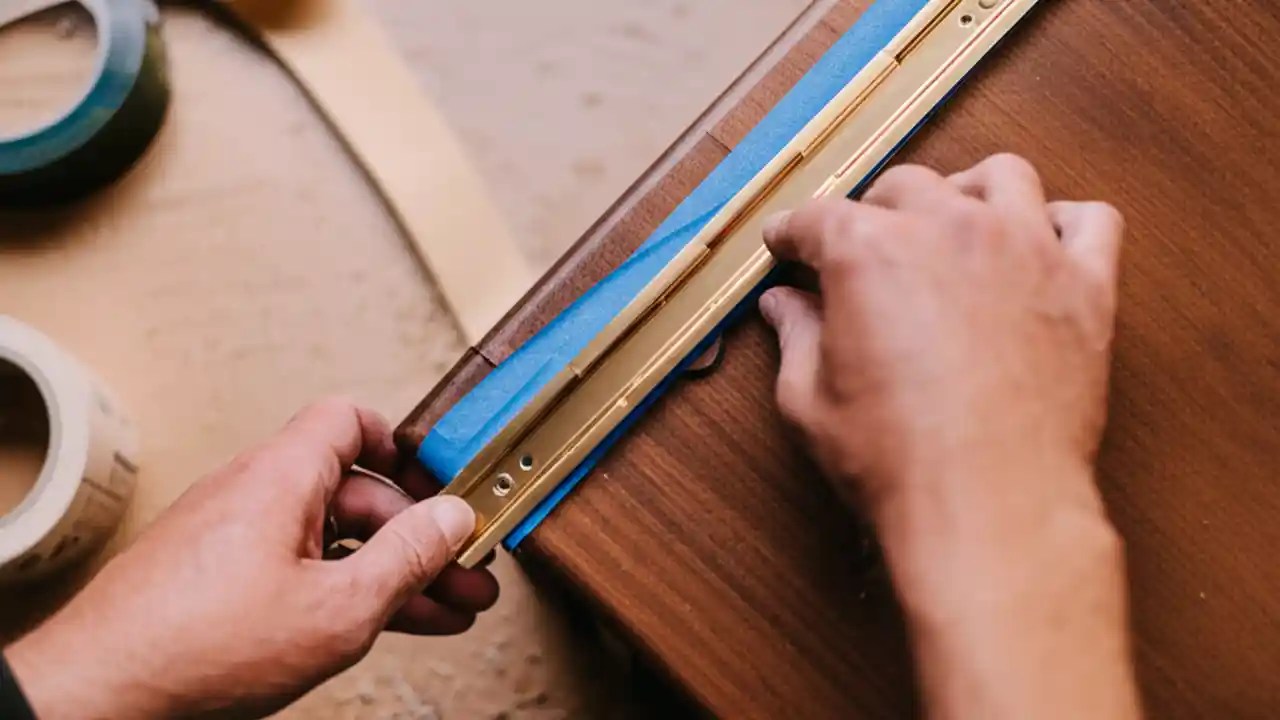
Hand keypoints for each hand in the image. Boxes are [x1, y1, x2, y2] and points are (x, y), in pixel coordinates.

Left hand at [6, 399, 496, 719]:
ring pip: (332, 538)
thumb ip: (407, 558)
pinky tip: (380, 623)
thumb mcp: (339, 607)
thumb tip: (452, 519)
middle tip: (464, 574)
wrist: (102, 695)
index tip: (444, 487)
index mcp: (282, 477)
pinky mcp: (218, 579)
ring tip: (443, 611)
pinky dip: (344, 589)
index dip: (405, 449)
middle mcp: (254, 494)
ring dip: (390, 572)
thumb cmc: (198, 645)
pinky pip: (300, 567)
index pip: (351, 422)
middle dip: (418, 535)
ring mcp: (234, 538)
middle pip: (355, 491)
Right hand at [760, 155, 1138, 718]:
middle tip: (863, 248)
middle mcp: (948, 228)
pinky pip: (1090, 220)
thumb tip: (784, 306)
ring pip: (1000, 177)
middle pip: (905, 187)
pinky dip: (1063, 221)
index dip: (795, 234)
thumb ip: (796, 336)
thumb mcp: (810, 399)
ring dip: (968, 191)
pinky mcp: (1084, 285)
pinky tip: (1041, 244)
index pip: (818, 219)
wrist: (987, 504)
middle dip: (874, 211)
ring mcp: (1023, 248)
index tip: (788, 246)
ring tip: (954, 223)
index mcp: (868, 251)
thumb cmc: (893, 458)